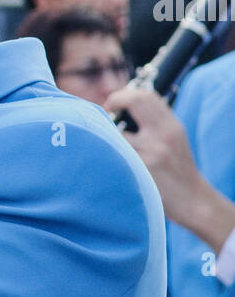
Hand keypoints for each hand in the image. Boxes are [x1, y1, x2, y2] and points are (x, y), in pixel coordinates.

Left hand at [105, 85, 234, 249]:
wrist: (194, 201)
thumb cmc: (177, 172)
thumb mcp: (173, 142)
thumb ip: (153, 125)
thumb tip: (121, 108)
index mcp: (172, 125)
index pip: (146, 96)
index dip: (124, 95)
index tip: (111, 104)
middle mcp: (164, 133)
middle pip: (135, 100)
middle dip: (113, 101)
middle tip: (103, 112)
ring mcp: (154, 150)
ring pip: (118, 130)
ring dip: (105, 133)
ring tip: (103, 142)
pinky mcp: (143, 168)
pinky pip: (116, 154)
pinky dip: (108, 154)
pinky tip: (107, 161)